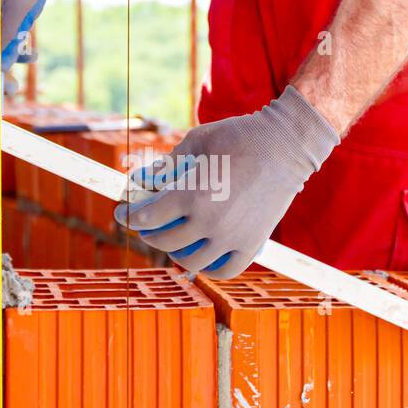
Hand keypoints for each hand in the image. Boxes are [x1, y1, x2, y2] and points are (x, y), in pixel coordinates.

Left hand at [116, 86, 338, 278]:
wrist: (286, 145)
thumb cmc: (239, 136)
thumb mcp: (196, 141)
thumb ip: (168, 164)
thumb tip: (146, 180)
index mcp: (191, 195)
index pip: (148, 217)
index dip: (130, 217)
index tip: (122, 214)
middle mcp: (210, 222)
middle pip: (165, 241)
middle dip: (149, 234)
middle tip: (146, 226)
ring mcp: (232, 237)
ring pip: (191, 262)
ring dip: (175, 253)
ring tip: (174, 243)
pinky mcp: (252, 244)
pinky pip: (225, 270)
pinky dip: (209, 268)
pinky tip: (202, 257)